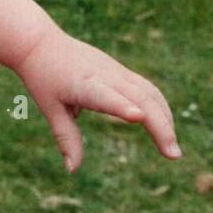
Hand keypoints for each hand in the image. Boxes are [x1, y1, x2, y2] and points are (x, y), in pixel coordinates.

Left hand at [16, 25, 180, 170]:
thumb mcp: (49, 108)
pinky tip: (165, 125)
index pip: (105, 95)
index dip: (122, 106)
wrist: (39, 42)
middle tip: (173, 155)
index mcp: (81, 83)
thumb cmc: (42, 77)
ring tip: (172, 147)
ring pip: (148, 91)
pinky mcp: (119, 68)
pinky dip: (159, 106)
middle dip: (160, 126)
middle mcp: (102, 74)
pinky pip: (146, 87)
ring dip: (165, 118)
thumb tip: (72, 169)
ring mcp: (113, 69)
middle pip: (139, 97)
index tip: (138, 117)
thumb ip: (66, 137)